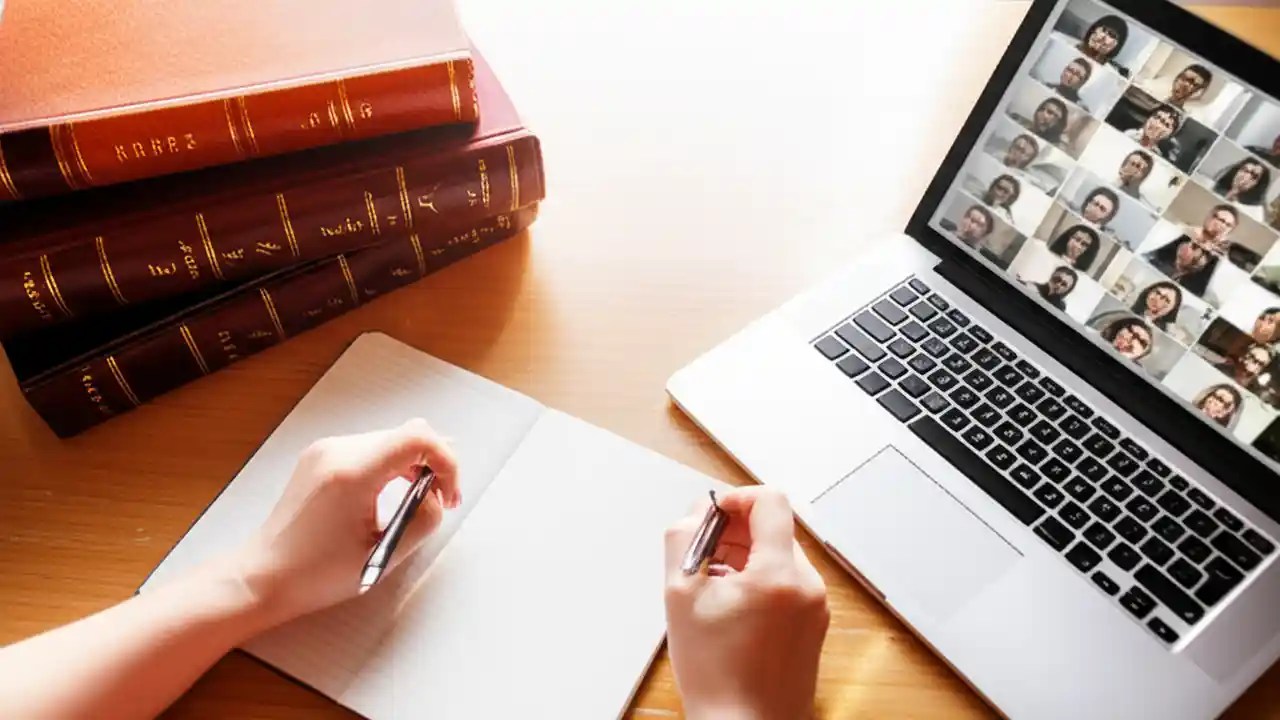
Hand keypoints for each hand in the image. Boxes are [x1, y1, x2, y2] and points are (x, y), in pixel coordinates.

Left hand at [228, 418, 459, 626]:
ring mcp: (325, 450)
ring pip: (392, 440)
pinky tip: (394, 494)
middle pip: (407, 435)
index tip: (449, 494)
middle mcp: (336, 452)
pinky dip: (393, 466)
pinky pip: (371, 448)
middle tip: (442, 502)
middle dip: (434, 465)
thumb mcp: (383, 555)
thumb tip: (437, 496)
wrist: (264, 577)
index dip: (446, 462)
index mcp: (351, 474)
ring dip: (415, 465)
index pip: (418, 438)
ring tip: (420, 501)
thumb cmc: (314, 574)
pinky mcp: (321, 457)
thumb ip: (423, 520)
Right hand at [664, 487, 829, 719]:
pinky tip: (732, 606)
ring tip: (713, 585)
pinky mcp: (815, 623)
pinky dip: (760, 580)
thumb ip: (684, 537)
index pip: (770, 501)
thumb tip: (698, 512)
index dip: (735, 499)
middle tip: (702, 555)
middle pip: (774, 528)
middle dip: (735, 531)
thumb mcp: (680, 595)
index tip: (711, 516)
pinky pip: (787, 582)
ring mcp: (816, 606)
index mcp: (779, 574)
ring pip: (780, 555)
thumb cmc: (715, 674)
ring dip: (746, 557)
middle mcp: (808, 585)